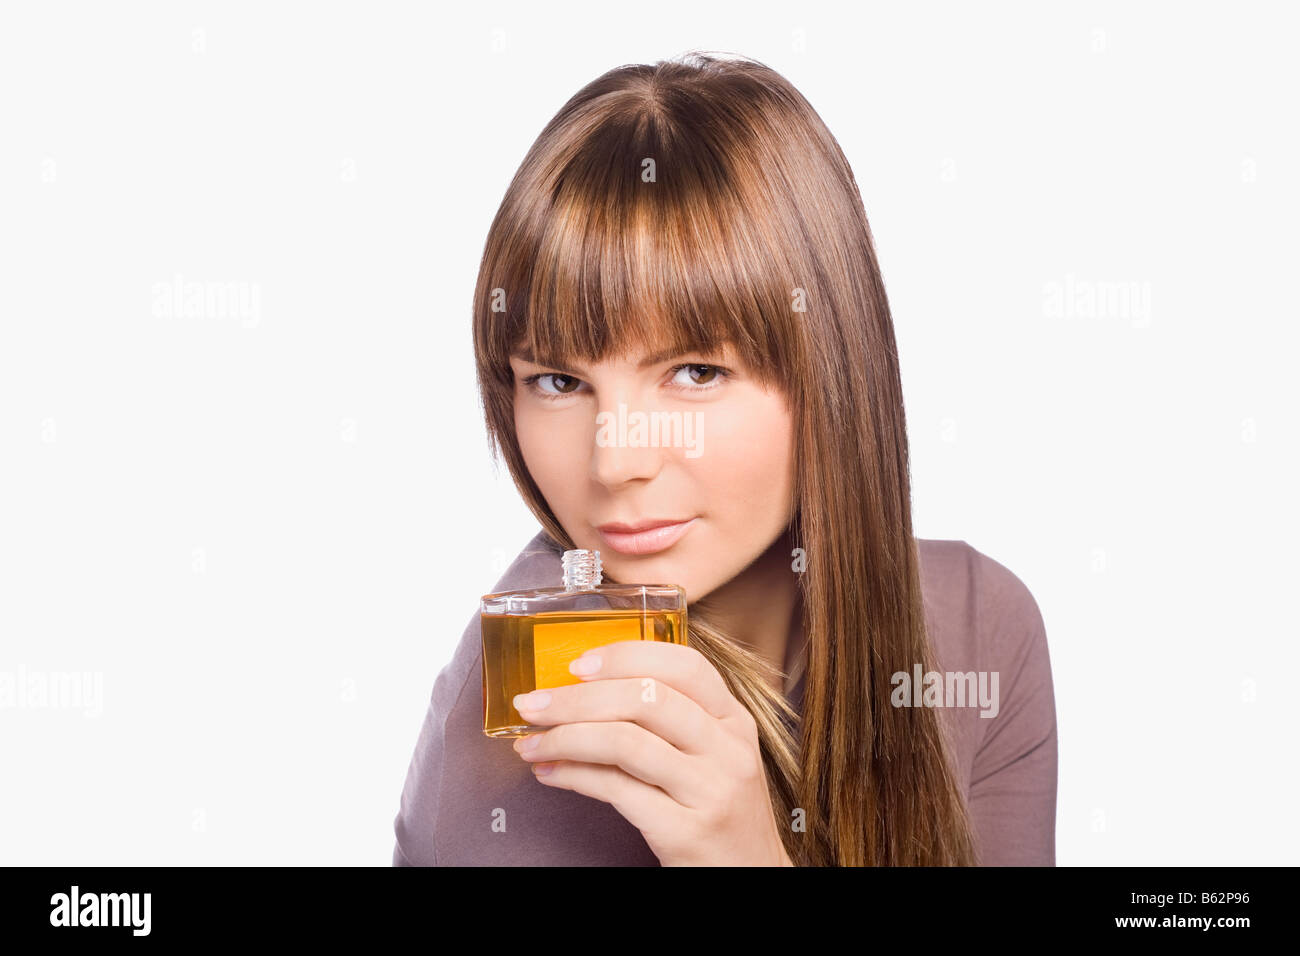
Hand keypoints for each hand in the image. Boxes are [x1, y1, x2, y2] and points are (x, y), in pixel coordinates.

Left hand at [511, 640, 792, 865]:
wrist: (750, 874)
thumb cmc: (718, 810)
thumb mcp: (712, 755)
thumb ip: (669, 721)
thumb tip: (585, 692)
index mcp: (733, 719)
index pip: (683, 665)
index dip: (626, 656)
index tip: (578, 664)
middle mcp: (727, 748)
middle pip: (645, 699)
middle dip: (575, 699)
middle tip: (532, 704)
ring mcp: (710, 790)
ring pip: (625, 741)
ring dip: (564, 738)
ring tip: (530, 744)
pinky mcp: (686, 831)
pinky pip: (616, 790)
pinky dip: (573, 776)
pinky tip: (550, 773)